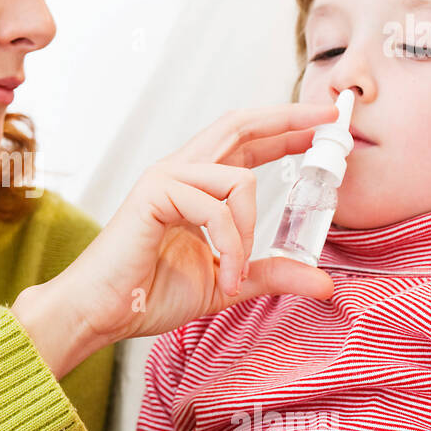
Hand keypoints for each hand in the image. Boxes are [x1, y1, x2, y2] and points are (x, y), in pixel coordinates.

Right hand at [12, 103, 339, 375]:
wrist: (101, 312)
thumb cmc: (148, 294)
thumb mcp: (228, 283)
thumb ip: (271, 275)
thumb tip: (324, 283)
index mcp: (194, 186)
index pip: (245, 142)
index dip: (284, 129)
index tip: (322, 125)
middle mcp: (180, 172)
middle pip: (239, 124)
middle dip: (287, 118)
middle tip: (329, 117)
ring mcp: (166, 178)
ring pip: (239, 178)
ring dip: (249, 234)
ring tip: (236, 276)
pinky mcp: (155, 194)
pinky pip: (215, 209)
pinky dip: (230, 247)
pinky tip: (225, 276)